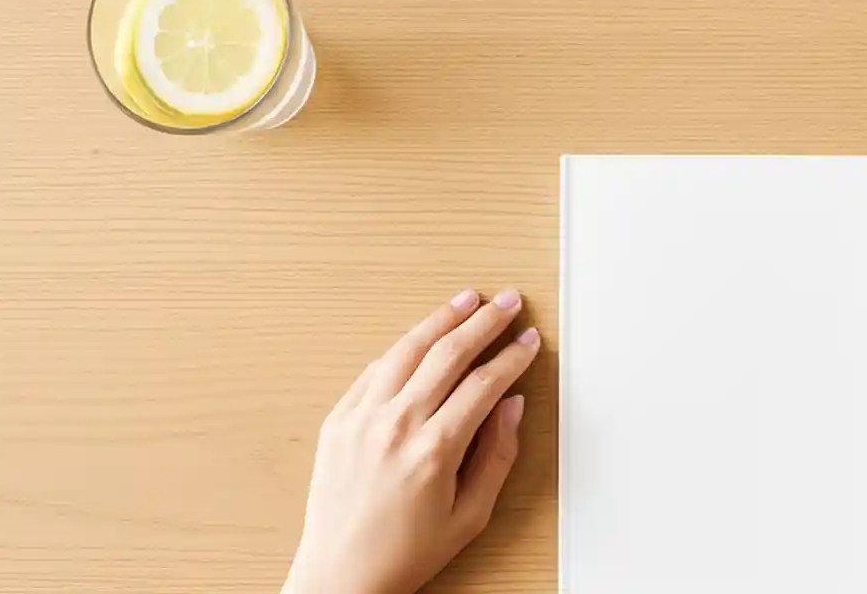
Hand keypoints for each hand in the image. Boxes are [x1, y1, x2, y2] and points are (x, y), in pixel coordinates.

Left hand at [282, 289, 540, 593]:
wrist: (341, 575)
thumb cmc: (405, 553)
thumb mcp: (470, 516)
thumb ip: (497, 456)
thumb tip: (511, 406)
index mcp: (434, 450)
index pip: (484, 382)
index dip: (512, 356)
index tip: (528, 340)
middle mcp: (396, 424)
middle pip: (449, 352)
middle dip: (484, 321)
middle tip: (506, 302)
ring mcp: (362, 417)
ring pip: (408, 348)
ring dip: (442, 318)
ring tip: (466, 300)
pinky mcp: (339, 419)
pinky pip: (375, 368)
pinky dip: (403, 346)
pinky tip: (422, 335)